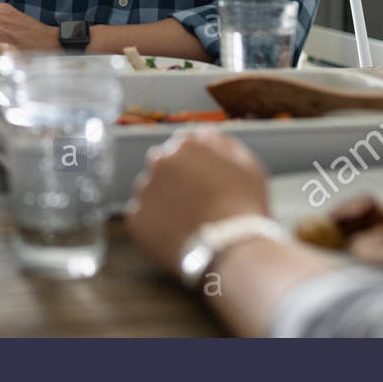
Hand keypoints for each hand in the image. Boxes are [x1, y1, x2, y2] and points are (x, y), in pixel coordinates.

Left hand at [126, 131, 270, 278]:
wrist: (231, 248)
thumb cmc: (245, 206)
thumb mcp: (247, 164)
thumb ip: (222, 143)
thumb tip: (204, 134)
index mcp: (185, 145)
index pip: (182, 148)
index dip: (195, 167)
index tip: (205, 185)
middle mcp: (159, 161)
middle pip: (162, 166)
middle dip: (175, 181)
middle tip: (195, 204)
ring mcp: (145, 190)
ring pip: (150, 191)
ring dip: (163, 202)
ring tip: (187, 222)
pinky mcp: (135, 219)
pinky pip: (142, 218)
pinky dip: (154, 225)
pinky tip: (176, 235)